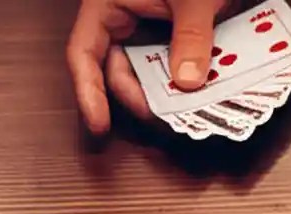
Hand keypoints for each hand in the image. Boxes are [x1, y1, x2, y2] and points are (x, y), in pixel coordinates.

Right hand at [67, 0, 236, 133]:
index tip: (100, 125)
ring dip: (169, 91)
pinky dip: (189, 76)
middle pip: (121, 71)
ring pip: (151, 70)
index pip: (84, 54)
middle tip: (166, 119)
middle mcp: (126, 15)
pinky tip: (205, 89)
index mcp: (109, 2)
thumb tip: (188, 81)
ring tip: (189, 109)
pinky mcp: (177, 27)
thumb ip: (192, 36)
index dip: (88, 92)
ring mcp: (151, 22)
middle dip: (143, 98)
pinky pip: (176, 60)